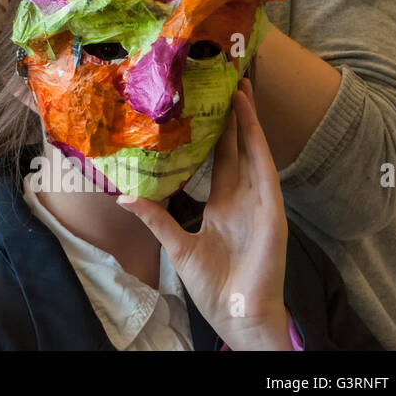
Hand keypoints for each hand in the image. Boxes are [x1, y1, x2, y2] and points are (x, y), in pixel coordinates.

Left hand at [117, 80, 292, 349]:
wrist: (237, 314)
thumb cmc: (212, 285)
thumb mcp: (176, 244)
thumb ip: (155, 217)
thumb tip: (123, 195)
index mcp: (223, 205)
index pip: (220, 160)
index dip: (215, 133)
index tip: (205, 103)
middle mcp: (243, 199)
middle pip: (239, 148)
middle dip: (234, 116)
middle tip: (228, 81)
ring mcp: (260, 204)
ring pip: (255, 153)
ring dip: (249, 122)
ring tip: (241, 89)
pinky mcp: (272, 213)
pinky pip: (267, 174)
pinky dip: (260, 148)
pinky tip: (253, 125)